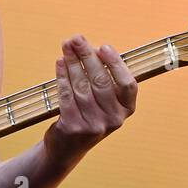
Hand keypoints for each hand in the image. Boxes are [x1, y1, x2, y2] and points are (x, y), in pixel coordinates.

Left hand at [45, 35, 137, 167]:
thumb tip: (90, 47)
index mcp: (126, 110)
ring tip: (66, 47)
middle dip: (87, 56)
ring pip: (82, 87)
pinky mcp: (73, 127)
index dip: (116, 64)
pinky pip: (67, 96)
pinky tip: (60, 64)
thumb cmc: (87, 115)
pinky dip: (62, 77)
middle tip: (76, 39)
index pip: (127, 84)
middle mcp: (113, 119)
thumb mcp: (103, 101)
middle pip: (101, 81)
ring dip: (72, 63)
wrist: (67, 149)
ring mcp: (93, 125)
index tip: (103, 46)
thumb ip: (103, 77)